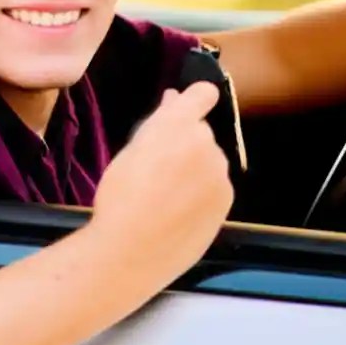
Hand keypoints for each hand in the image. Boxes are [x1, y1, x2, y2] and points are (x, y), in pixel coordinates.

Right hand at [89, 82, 232, 282]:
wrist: (131, 250)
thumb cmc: (120, 198)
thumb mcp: (131, 151)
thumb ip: (159, 121)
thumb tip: (174, 100)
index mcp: (177, 124)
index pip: (203, 94)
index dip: (196, 99)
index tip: (185, 108)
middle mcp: (205, 143)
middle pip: (201, 134)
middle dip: (186, 144)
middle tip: (158, 170)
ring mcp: (219, 174)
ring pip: (209, 164)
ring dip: (195, 172)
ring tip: (164, 199)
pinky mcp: (225, 202)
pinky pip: (214, 190)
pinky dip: (201, 197)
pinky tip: (177, 214)